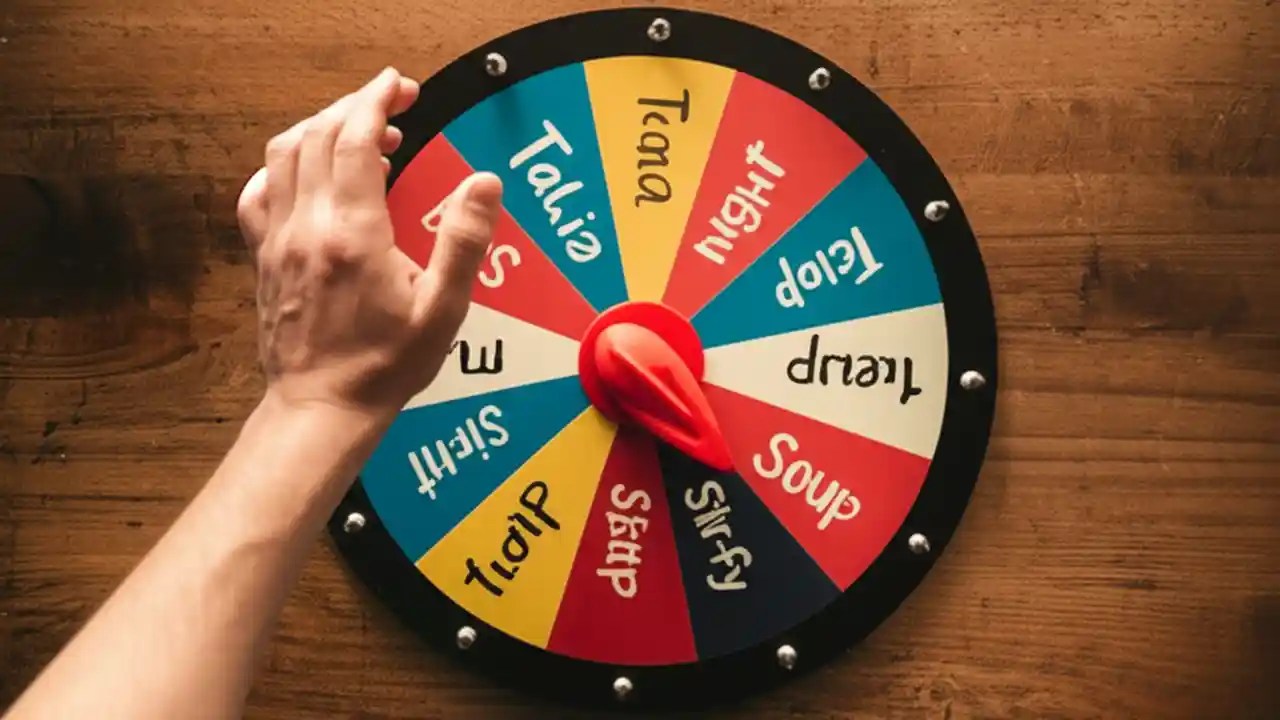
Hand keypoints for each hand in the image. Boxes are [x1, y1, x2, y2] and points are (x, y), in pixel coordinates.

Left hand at [236, 67, 502, 420]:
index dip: (377, 101)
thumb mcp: (442, 310)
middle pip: (318, 136)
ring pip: (283, 155)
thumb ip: (463, 242)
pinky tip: (310, 176)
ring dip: (320, 129)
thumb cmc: (385, 366)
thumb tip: (484, 184)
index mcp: (353, 234)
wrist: (323, 408)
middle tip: (392, 105)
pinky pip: (259, 192)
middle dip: (355, 107)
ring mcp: (277, 241)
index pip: (355, 140)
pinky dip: (284, 167)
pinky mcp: (263, 257)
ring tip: (360, 135)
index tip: (399, 87)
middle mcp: (307, 228)